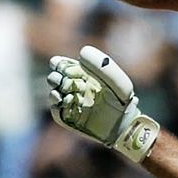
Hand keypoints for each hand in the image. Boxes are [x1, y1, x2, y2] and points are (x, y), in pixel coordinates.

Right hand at [46, 46, 158, 163]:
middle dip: (55, 78)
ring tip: (63, 94)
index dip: (58, 63)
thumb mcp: (117, 81)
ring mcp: (71, 103)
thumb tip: (81, 52)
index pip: (62, 65)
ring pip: (54, 95)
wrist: (124, 125)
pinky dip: (57, 107)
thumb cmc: (122, 100)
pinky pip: (57, 112)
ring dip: (55, 93)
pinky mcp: (69, 119)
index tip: (58, 64)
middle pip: (55, 79)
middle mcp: (74, 88)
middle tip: (61, 81)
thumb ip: (101, 65)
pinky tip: (65, 103)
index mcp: (83, 74)